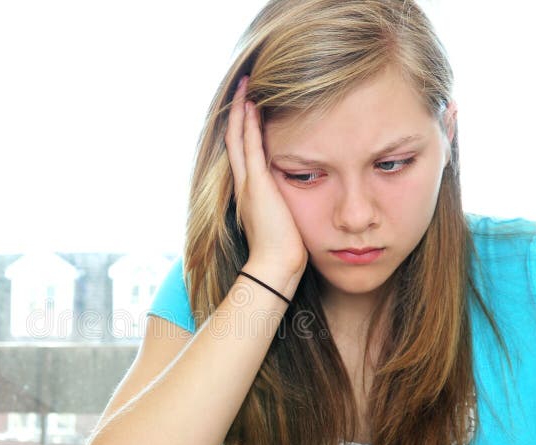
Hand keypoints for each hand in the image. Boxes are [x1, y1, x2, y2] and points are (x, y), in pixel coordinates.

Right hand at [224, 76, 307, 288]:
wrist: (276, 267)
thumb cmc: (286, 253)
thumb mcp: (287, 224)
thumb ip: (289, 209)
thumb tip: (300, 206)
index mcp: (251, 195)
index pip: (244, 156)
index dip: (244, 132)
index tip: (249, 110)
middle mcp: (244, 186)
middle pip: (235, 142)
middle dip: (238, 115)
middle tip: (242, 87)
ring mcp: (248, 184)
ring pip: (239, 139)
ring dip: (241, 112)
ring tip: (245, 85)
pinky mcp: (257, 185)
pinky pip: (249, 147)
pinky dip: (248, 125)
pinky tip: (251, 105)